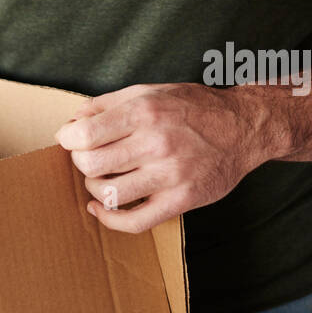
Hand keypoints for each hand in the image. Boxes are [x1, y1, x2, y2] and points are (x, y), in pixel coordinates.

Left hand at [53, 80, 271, 232]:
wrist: (244, 127)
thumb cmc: (194, 106)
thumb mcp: (149, 91)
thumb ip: (106, 104)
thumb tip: (71, 121)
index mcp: (144, 112)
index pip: (85, 134)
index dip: (67, 139)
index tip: (69, 140)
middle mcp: (156, 143)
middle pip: (92, 165)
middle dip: (80, 162)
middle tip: (87, 158)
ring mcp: (170, 175)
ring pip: (110, 194)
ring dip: (94, 188)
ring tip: (100, 178)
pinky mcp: (181, 200)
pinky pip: (135, 221)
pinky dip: (109, 219)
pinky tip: (100, 208)